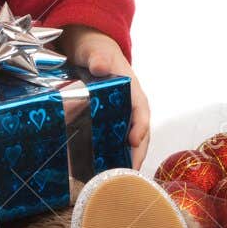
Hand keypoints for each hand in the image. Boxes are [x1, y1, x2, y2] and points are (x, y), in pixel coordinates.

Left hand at [62, 25, 149, 168]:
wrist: (85, 48)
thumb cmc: (95, 49)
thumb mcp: (96, 50)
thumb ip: (99, 56)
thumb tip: (100, 65)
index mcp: (131, 89)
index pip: (141, 110)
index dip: (140, 127)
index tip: (133, 141)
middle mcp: (129, 104)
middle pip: (139, 131)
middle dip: (137, 153)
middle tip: (129, 173)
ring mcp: (118, 113)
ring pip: (127, 139)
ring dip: (125, 158)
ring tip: (117, 179)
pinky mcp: (105, 120)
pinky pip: (112, 139)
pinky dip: (110, 154)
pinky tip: (100, 169)